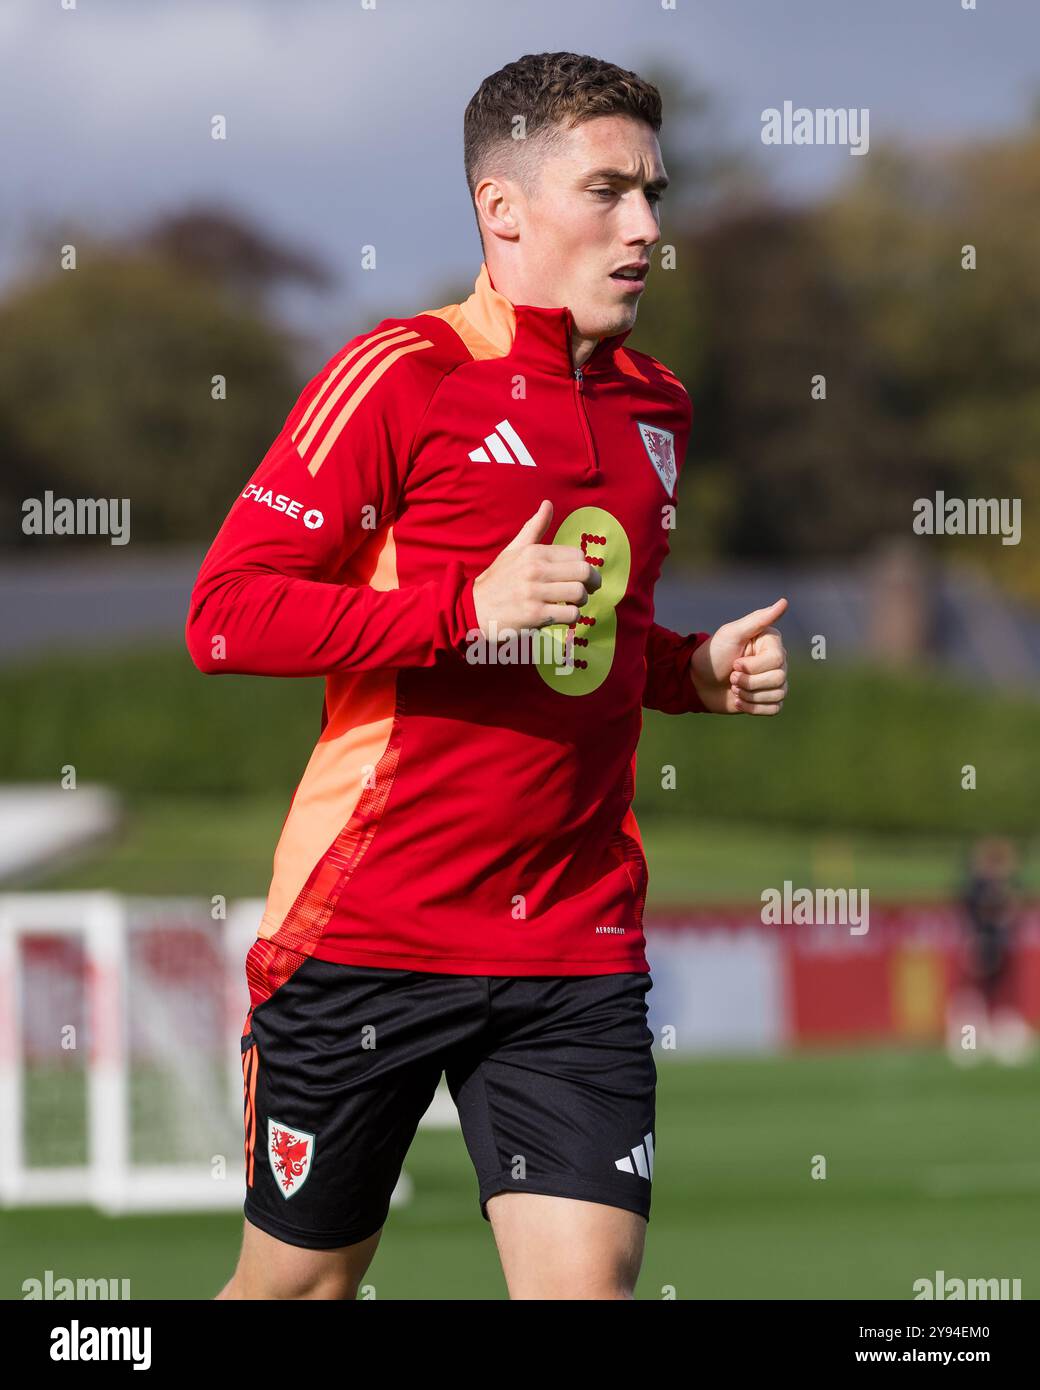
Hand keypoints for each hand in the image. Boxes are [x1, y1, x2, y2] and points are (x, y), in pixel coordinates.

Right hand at [472, 499, 600, 635]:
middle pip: (584, 572)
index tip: (580, 576)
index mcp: (534, 552)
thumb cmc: (498, 580)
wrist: (474, 608)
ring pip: (579, 594)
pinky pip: (570, 615)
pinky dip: (572, 617)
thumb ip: (534, 528)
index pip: (577, 555)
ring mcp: (535, 593)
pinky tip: (562, 616)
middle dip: (592, 583)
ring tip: (572, 603)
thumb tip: (548, 504)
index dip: (584, 566)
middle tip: (587, 590)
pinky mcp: (535, 615)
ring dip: (581, 601)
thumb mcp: (514, 550)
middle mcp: (535, 570)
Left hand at [689, 598, 787, 714]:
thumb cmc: (713, 654)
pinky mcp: (767, 699)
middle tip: (731, 677)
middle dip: (749, 682)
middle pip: (779, 679)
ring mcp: (773, 681)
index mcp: (772, 643)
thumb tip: (784, 601)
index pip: (776, 660)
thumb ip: (758, 619)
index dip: (753, 667)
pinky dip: (753, 708)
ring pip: (778, 695)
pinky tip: (738, 700)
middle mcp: (778, 661)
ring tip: (734, 687)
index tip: (734, 663)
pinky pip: (774, 709)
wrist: (697, 681)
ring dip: (749, 695)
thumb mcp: (731, 634)